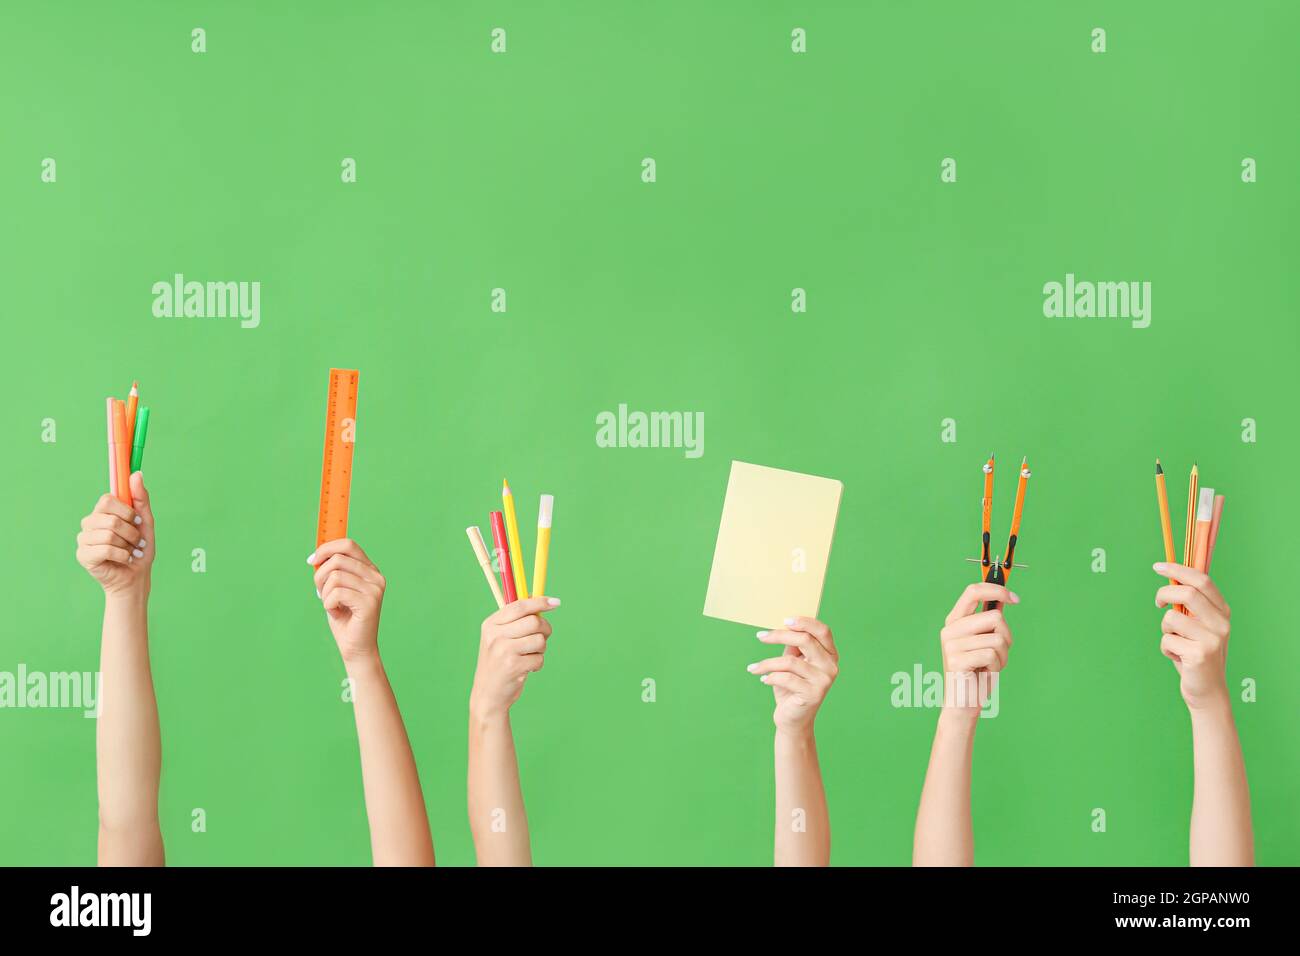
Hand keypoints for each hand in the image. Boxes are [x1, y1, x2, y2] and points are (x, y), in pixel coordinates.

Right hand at [76, 473, 153, 596]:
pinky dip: (123, 555)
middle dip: (130, 531)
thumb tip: (136, 474)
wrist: (136, 577)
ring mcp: (83, 539)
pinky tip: (124, 559)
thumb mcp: (146, 522)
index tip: (136, 521)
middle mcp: (89, 523)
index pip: (108, 499)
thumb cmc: (139, 549)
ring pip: (108, 534)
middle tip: (135, 540)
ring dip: (127, 545)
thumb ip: (140, 498)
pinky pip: (106, 549)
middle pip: (109, 518)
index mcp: (102, 512)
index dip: (126, 511)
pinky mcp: (83, 555)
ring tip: (130, 551)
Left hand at [310, 539, 386, 663]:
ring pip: (335, 576)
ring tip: (330, 604)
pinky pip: (336, 593)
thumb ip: (332, 571)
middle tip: (320, 591)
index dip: (326, 548)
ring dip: (324, 592)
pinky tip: (336, 612)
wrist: (356, 647)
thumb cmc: (345, 618)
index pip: (348, 545)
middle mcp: (376, 577)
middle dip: (320, 575)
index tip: (312, 560)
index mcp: (370, 570)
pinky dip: (328, 604)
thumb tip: (316, 556)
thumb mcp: (336, 589)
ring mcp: (375, 589)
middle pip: (338, 559)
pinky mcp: (369, 603)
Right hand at [470, 596, 558, 719]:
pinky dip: (538, 664)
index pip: (519, 606)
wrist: (488, 695)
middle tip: (543, 637)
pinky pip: (539, 658)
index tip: (555, 602)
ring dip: (541, 649)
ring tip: (530, 656)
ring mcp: (503, 651)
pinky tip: (527, 669)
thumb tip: (541, 601)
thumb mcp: (498, 638)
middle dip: (545, 629)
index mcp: (490, 624)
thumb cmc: (499, 663)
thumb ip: (516, 621)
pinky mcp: (513, 666)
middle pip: (534, 621)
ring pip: (540, 640)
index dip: (540, 602)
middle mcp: (495, 635)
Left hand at [749, 617, 837, 733]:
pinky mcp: (813, 694)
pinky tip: (763, 680)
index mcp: (830, 655)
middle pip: (806, 640)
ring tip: (754, 668)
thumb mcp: (792, 663)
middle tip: (760, 636)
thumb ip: (793, 646)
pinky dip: (770, 677)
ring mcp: (824, 681)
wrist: (793, 720)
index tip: (784, 620)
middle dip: (779, 635)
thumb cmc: (791, 688)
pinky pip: (786, 678)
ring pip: (790, 661)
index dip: (804, 622)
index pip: (823, 631)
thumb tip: (784, 626)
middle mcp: (831, 666)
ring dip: (767, 663)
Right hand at [940, 583, 1016, 713]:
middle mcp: (950, 629)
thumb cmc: (977, 671)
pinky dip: (996, 666)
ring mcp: (951, 644)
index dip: (996, 589)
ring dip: (1002, 655)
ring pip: (997, 638)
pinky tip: (984, 673)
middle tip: (997, 652)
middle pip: (995, 617)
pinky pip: (991, 655)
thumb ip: (990, 618)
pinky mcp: (956, 660)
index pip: (973, 591)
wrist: (964, 701)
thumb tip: (1004, 597)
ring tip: (989, 665)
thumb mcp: (986, 640)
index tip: (1015, 599)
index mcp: (955, 620)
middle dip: (1006, 636)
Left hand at [1154, 563, 1230, 710]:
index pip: (1202, 581)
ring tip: (1175, 642)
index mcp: (1222, 612)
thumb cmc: (1196, 653)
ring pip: (1171, 619)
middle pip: (1187, 593)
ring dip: (1165, 630)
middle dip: (1164, 595)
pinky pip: (1167, 640)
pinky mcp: (1199, 654)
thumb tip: (1169, 578)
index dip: (1178, 570)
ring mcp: (1212, 639)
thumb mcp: (1198, 626)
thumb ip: (1189, 606)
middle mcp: (1221, 623)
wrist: (1208, 691)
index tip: (1157, 567)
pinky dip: (1166, 648)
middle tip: (1158, 604)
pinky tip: (1178, 658)